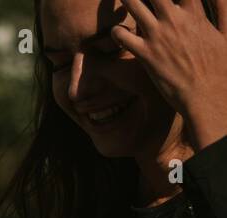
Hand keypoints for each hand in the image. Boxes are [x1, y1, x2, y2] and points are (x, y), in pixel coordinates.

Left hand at [115, 0, 226, 147]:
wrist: (207, 93)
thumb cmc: (219, 66)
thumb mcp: (224, 33)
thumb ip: (221, 11)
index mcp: (194, 14)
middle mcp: (175, 21)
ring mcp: (158, 36)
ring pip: (134, 6)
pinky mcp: (146, 55)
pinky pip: (122, 36)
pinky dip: (117, 31)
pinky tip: (117, 32)